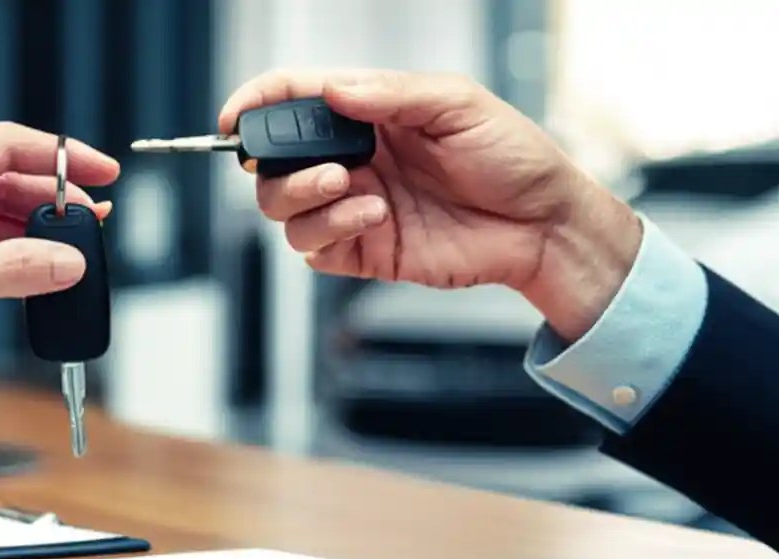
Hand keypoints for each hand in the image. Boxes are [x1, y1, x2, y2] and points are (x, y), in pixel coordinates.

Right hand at [220, 68, 642, 341]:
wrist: (543, 226)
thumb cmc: (512, 158)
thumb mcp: (458, 103)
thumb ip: (390, 94)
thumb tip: (333, 88)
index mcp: (369, 114)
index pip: (293, 101)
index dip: (256, 104)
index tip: (235, 117)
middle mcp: (352, 159)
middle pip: (272, 164)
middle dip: (278, 165)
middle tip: (327, 167)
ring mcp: (353, 206)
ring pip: (282, 209)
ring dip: (304, 199)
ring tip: (354, 190)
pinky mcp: (363, 250)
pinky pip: (314, 247)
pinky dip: (330, 231)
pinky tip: (371, 218)